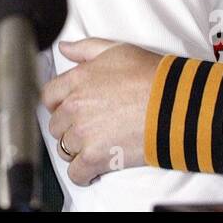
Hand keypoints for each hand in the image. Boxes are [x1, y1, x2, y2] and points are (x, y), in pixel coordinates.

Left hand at [40, 37, 163, 185]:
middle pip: (56, 125)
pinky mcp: (95, 157)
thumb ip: (85, 49)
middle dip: (69, 127)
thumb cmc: (150, 76)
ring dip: (76, 150)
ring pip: (64, 149)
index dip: (58, 104)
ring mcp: (83, 134)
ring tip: (93, 147)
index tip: (67, 110)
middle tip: (86, 129)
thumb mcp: (116, 50)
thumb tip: (65, 48)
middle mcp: (75, 107)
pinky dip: (83, 174)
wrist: (173, 105)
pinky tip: (93, 169)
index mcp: (77, 80)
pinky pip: (76, 173)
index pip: (48, 97)